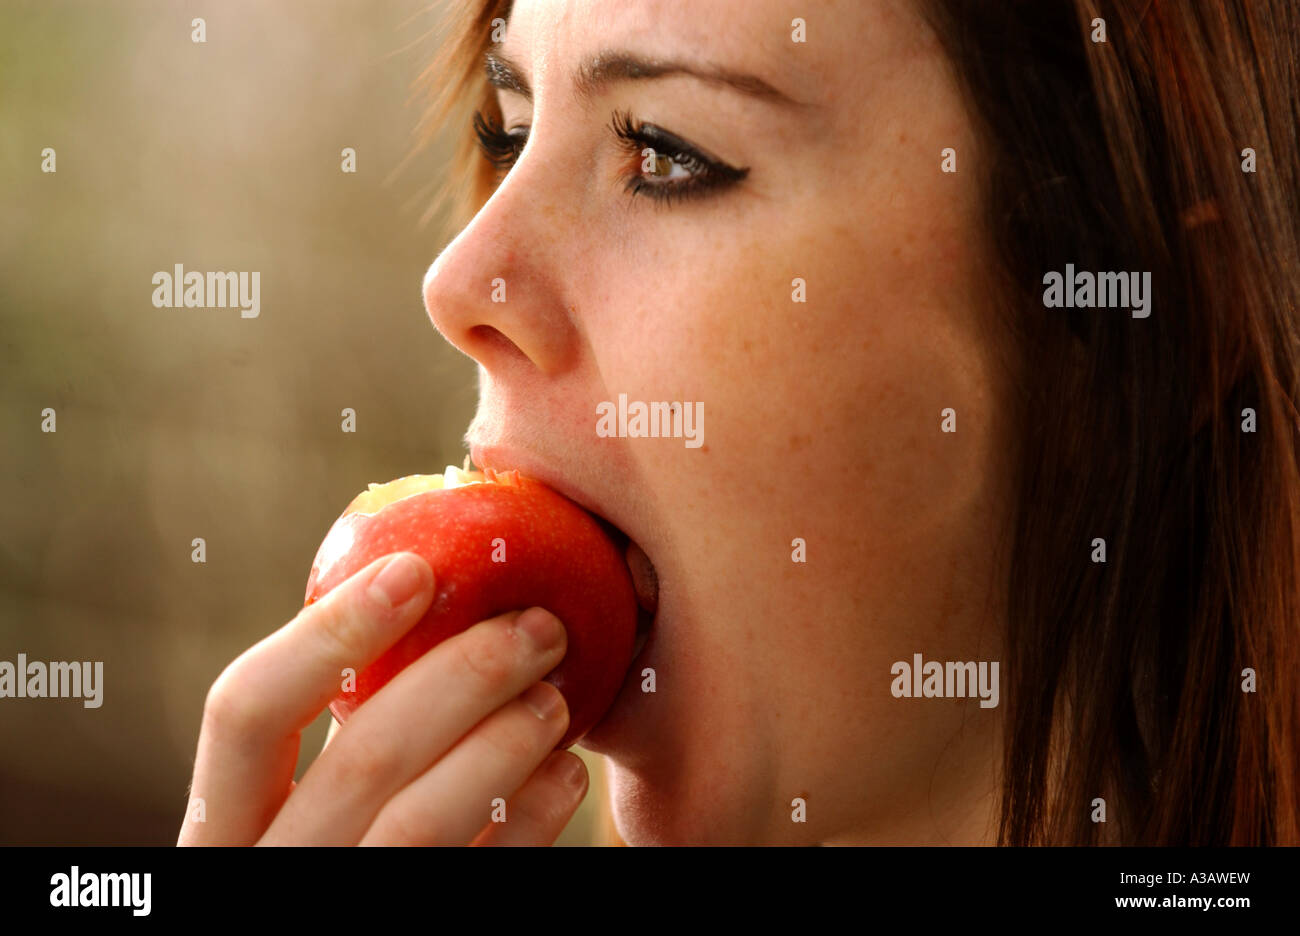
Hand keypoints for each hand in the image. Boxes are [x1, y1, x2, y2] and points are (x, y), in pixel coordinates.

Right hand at [177, 552, 588, 844]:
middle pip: (360, 756)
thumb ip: (351, 732)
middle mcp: (268, 873)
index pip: (246, 710)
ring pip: (420, 821)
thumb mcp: (314, 806)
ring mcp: (338, 913)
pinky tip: (564, 773)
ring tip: (554, 698)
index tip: (416, 569)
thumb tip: (427, 591)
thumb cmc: (349, 851)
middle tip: (538, 624)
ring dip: (504, 741)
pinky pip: (480, 878)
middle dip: (463, 674)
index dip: (329, 630)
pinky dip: (530, 819)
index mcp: (222, 823)